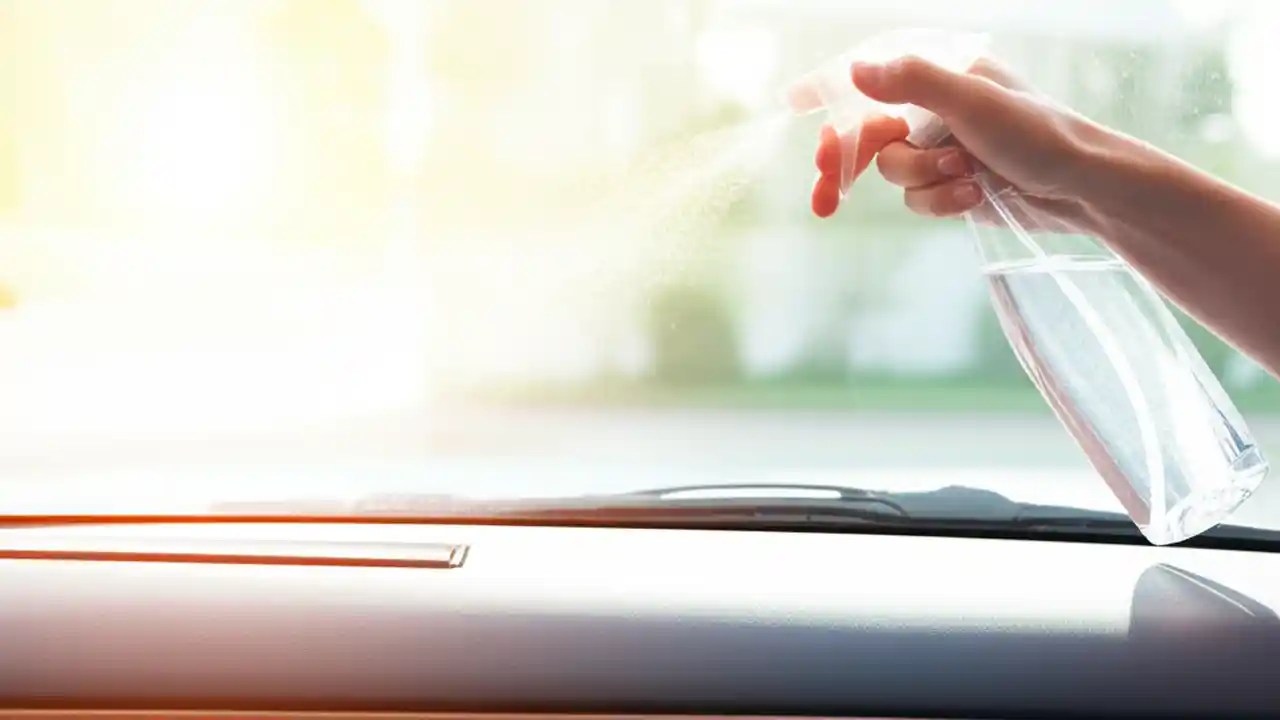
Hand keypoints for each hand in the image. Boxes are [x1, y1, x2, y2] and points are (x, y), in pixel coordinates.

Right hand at [806, 56, 1108, 232]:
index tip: (793, 103)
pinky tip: (974, 198)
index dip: (830, 91)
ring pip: (893, 172)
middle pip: (869, 134)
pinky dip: (940, 203)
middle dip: (851, 162)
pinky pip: (917, 199)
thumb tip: (854, 72)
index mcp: (942, 75)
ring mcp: (944, 149)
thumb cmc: (1038, 135)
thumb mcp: (972, 102)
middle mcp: (938, 109)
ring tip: (966, 178)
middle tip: (827, 190)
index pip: (873, 77)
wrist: (1084, 189)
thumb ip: (911, 83)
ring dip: (923, 181)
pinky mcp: (953, 186)